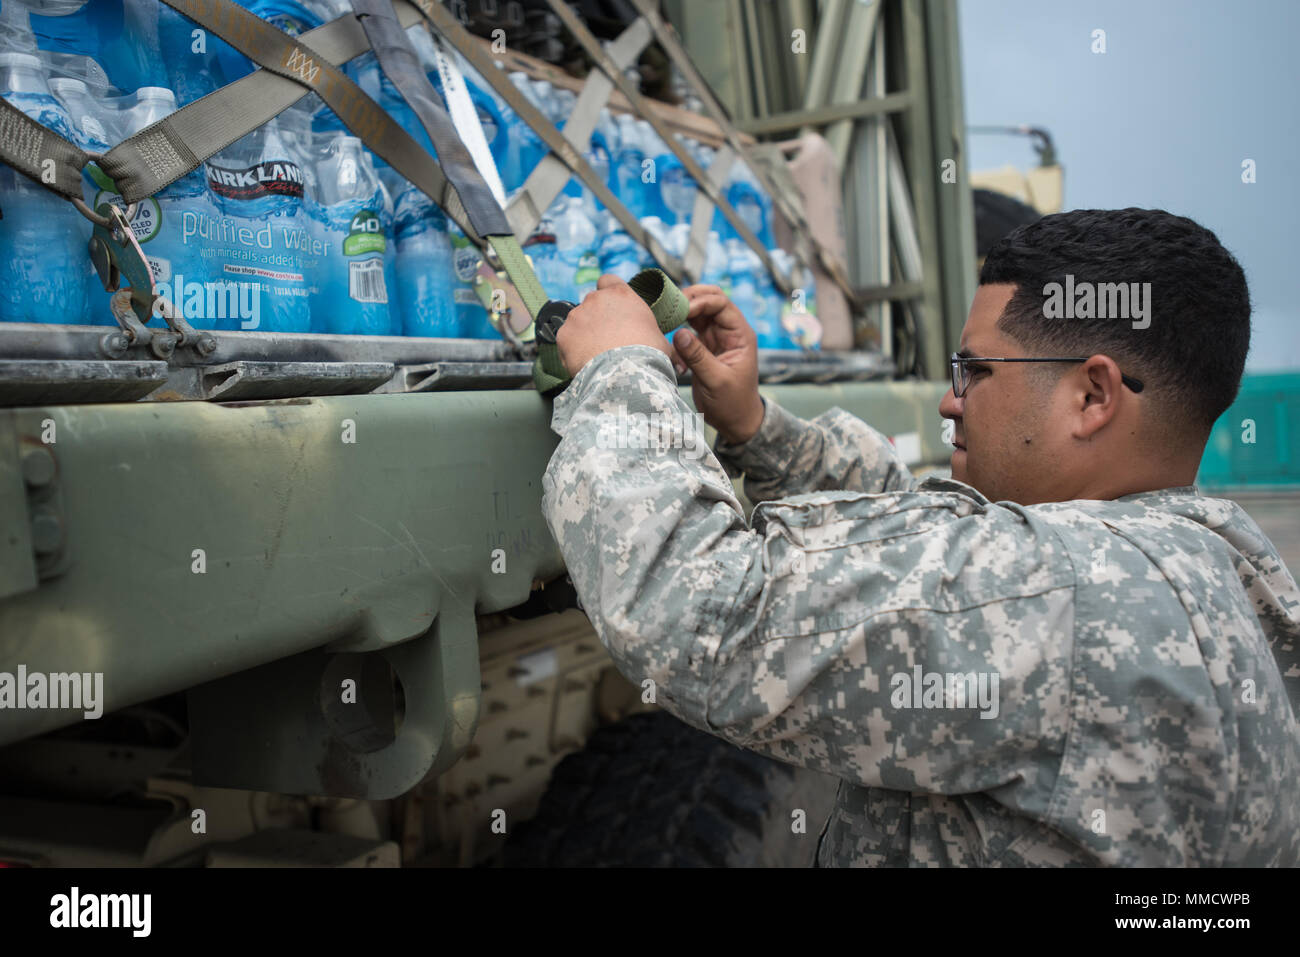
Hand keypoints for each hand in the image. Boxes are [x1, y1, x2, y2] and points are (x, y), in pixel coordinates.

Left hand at [556, 274, 675, 376]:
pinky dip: (572, 350)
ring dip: (584, 334)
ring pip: (578, 322)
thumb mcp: (661, 343)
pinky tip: (584, 363)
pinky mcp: (564, 334)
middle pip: (592, 303)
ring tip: (596, 356)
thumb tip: (679, 362)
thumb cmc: (648, 357)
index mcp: (622, 295)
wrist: (624, 375)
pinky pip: (566, 340)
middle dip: (597, 318)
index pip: (608, 280)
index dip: (609, 292)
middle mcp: (596, 299)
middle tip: (607, 340)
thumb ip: (658, 341)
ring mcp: (577, 316)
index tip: (613, 307)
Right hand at [673, 284, 763, 443]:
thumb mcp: (716, 381)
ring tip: (664, 318)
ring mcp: (715, 338)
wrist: (735, 422)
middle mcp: (728, 332)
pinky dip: (677, 331)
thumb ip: (698, 357)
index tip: (682, 311)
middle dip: (690, 299)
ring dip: (681, 313)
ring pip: (697, 313)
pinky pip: (688, 330)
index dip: (701, 301)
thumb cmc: (733, 403)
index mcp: (740, 335)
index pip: (721, 303)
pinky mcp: (703, 348)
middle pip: (709, 300)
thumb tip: (679, 333)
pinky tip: (669, 340)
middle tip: (670, 307)